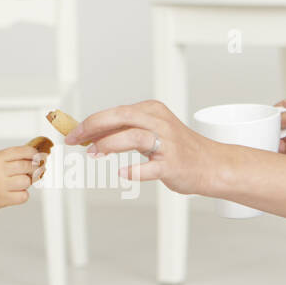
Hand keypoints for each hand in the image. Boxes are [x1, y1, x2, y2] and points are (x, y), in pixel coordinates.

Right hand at [0, 145, 43, 210]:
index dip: (33, 153)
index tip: (37, 155)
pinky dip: (23, 193)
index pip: (21, 151)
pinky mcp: (2, 200)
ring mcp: (0, 187)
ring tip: (21, 180)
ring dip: (28, 181)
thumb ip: (7, 158)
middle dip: (34, 167)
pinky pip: (23, 196)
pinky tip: (17, 191)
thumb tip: (30, 157)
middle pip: (27, 166)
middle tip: (35, 168)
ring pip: (27, 182)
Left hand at [65, 100, 217, 195]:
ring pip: (134, 136)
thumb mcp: (151, 132)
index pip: (116, 112)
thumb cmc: (179, 150)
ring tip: (94, 153)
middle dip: (93, 126)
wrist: (212, 165)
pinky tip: (123, 173)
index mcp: (152, 111)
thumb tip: (90, 135)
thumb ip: (124, 131)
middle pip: (122, 116)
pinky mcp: (173, 165)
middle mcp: (159, 123)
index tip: (73, 133)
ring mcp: (167, 144)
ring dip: (110, 144)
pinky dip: (135, 170)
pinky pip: (151, 167)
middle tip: (75, 139)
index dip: (90, 122)